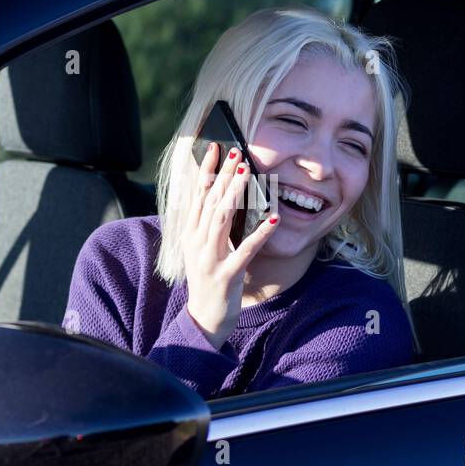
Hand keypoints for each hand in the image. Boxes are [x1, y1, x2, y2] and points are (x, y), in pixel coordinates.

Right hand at [181, 141, 279, 349]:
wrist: (205, 318)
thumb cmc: (209, 279)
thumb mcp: (203, 248)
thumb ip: (209, 223)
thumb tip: (221, 193)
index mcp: (191, 234)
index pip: (198, 195)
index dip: (207, 170)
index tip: (215, 147)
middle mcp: (197, 243)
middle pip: (211, 202)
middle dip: (223, 176)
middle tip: (236, 153)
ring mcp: (210, 259)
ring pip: (222, 220)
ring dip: (235, 195)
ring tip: (248, 174)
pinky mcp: (227, 275)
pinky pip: (245, 251)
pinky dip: (260, 235)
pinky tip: (273, 220)